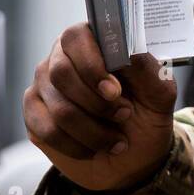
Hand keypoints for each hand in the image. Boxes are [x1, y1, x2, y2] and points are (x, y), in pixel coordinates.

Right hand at [23, 23, 176, 191]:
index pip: (76, 37)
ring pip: (59, 109)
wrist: (134, 156)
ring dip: (94, 131)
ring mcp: (43, 87)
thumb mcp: (159, 93)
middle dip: (97, 104)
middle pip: (61, 73)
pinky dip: (79, 146)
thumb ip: (148, 68)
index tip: (114, 91)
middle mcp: (61, 58)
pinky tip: (95, 149)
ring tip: (117, 139)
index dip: (93, 66)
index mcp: (91, 42)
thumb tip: (129, 48)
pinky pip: (48, 131)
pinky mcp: (34, 115)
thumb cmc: (146, 116)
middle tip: (124, 115)